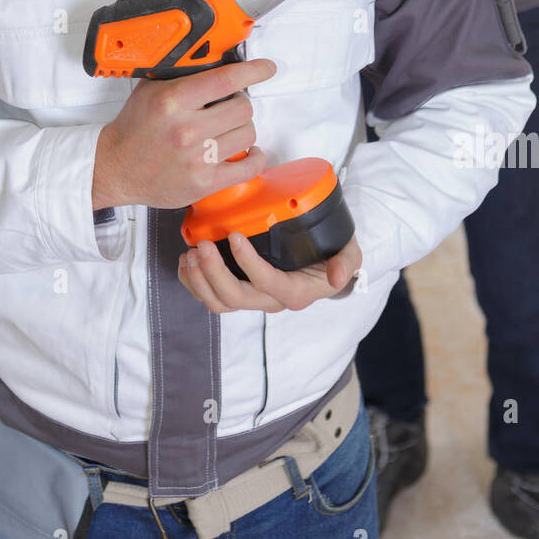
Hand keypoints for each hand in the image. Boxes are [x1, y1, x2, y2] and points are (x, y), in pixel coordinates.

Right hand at [92, 58, 276, 210]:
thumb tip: (217, 61)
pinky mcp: (204, 183)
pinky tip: (247, 151)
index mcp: (173, 101)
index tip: (265, 68)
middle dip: (240, 103)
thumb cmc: (134, 129)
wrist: (115, 168)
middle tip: (229, 105)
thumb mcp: (151, 90)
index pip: (227, 79)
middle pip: (243, 107)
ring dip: (243, 128)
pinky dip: (254, 157)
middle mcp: (187, 129)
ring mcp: (197, 158)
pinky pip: (249, 167)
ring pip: (248, 133)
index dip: (254, 71)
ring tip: (228, 128)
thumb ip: (183, 75)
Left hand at [177, 231, 361, 312]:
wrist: (325, 264)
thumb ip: (347, 263)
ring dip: (200, 280)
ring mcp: (253, 298)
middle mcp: (271, 300)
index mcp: (296, 292)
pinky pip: (212, 297)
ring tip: (192, 253)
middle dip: (214, 272)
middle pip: (235, 298)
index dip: (248, 263)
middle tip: (203, 245)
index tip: (235, 236)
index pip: (268, 283)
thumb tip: (339, 278)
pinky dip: (194, 282)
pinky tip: (188, 263)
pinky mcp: (240, 291)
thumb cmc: (333, 256)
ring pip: (219, 302)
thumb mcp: (349, 254)